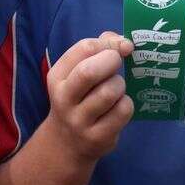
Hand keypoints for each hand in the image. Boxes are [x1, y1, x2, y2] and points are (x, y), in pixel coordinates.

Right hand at [41, 32, 133, 164]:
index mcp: (57, 76)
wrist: (66, 143)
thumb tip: (123, 42)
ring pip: (109, 92)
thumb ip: (98, 51)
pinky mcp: (97, 137)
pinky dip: (126, 104)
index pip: (84, 48)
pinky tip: (119, 107)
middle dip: (113, 61)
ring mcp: (79, 120)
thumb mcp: (77, 74)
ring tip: (116, 89)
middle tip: (119, 63)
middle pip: (89, 72)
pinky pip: (122, 112)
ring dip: (120, 85)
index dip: (109, 43)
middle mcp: (63, 98)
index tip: (121, 47)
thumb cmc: (78, 99)